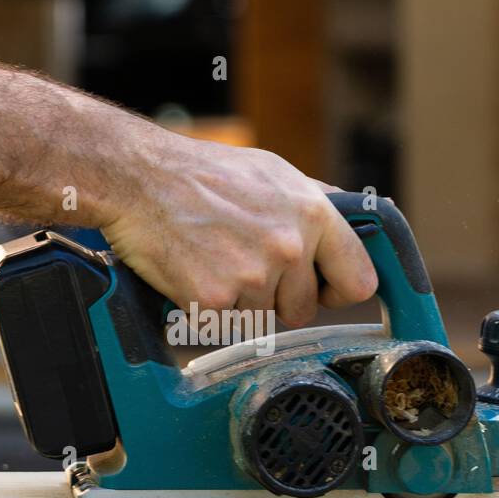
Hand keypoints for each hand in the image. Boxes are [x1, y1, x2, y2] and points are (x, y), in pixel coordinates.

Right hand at [98, 130, 377, 326]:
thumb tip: (352, 218)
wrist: (140, 179)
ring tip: (215, 261)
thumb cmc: (204, 172)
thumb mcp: (273, 173)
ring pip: (261, 320)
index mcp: (313, 216)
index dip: (339, 291)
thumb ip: (315, 202)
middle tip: (246, 267)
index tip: (323, 290)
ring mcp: (252, 277)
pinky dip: (208, 308)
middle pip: (304, 310)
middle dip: (278, 298)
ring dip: (240, 302)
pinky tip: (195, 272)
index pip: (358, 281)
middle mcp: (289, 248)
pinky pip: (224, 325)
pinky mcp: (214, 300)